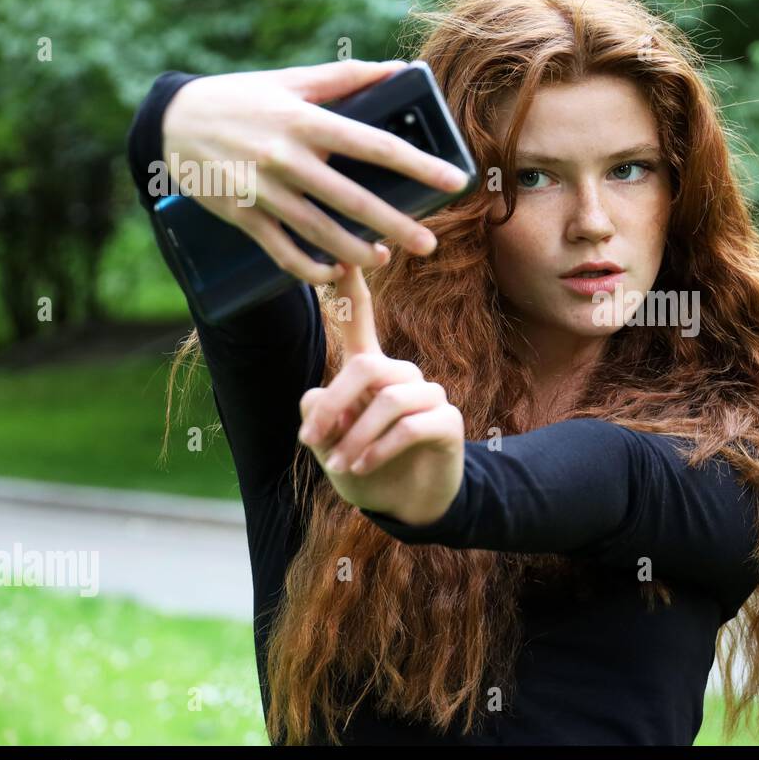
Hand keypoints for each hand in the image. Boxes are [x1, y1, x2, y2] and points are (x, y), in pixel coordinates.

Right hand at [161, 59, 471, 284]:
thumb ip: (347, 78)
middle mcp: (286, 157)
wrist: (171, 121)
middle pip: (353, 200)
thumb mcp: (292, 80)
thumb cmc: (243, 96)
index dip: (418, 164)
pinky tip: (336, 272)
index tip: (455, 180)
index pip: (374, 144)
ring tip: (386, 259)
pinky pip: (283, 251)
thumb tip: (401, 70)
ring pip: (320, 233)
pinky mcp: (241, 216)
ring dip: (357, 253)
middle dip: (397, 225)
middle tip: (430, 244)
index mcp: (305, 120)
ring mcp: (262, 190)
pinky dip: (311, 267)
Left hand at [297, 262, 463, 524]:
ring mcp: (428, 396)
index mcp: (371, 371)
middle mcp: (401, 375)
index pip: (360, 320)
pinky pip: (411, 426)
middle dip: (333, 405)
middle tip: (311, 441)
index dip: (351, 288)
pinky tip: (363, 467)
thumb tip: (315, 397)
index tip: (347, 254)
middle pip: (366, 367)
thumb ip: (317, 419)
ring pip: (388, 400)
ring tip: (341, 466)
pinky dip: (380, 449)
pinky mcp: (447, 421)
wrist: (407, 505)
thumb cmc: (365, 468)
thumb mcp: (329, 446)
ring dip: (356, 437)